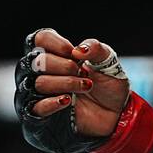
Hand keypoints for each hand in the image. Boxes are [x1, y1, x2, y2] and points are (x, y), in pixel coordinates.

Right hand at [15, 28, 128, 152]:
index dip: (56, 44)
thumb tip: (78, 50)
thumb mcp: (107, 61)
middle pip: (38, 61)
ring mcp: (42, 93)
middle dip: (65, 66)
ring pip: (40, 83)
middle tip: (83, 73)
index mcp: (56, 53)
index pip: (41, 39)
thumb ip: (95, 48)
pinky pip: (36, 107)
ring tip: (86, 86)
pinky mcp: (44, 113)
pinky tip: (67, 100)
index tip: (74, 53)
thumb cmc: (107, 83)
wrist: (115, 112)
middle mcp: (44, 71)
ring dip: (66, 83)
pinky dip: (51, 103)